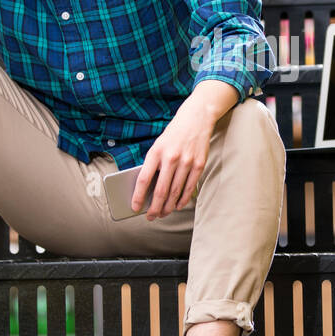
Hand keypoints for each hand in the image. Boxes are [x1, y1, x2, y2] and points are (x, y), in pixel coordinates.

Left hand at [132, 98, 216, 219]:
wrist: (196, 118)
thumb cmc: (173, 135)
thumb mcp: (158, 145)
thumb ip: (153, 165)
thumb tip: (148, 190)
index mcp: (156, 152)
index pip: (144, 179)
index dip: (139, 196)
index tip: (135, 207)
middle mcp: (171, 158)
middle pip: (161, 190)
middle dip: (155, 207)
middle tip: (150, 217)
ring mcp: (187, 162)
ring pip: (175, 192)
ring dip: (168, 207)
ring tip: (163, 213)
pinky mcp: (199, 164)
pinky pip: (189, 187)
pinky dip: (183, 199)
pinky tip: (178, 205)